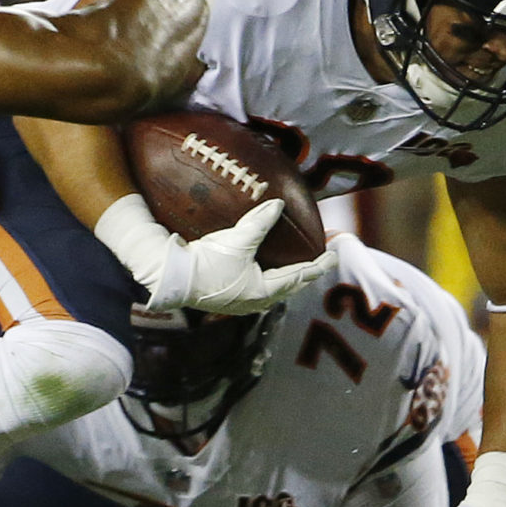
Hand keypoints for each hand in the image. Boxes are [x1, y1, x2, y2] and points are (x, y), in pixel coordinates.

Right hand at [145, 200, 335, 313]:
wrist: (171, 277)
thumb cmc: (206, 263)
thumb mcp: (237, 240)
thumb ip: (260, 222)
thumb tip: (278, 204)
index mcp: (262, 292)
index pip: (299, 277)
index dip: (318, 265)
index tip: (333, 256)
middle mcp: (253, 302)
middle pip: (288, 287)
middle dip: (305, 275)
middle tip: (319, 263)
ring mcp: (239, 302)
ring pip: (272, 291)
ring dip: (286, 279)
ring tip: (296, 269)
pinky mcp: (225, 297)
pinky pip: (257, 289)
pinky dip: (269, 280)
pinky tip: (264, 272)